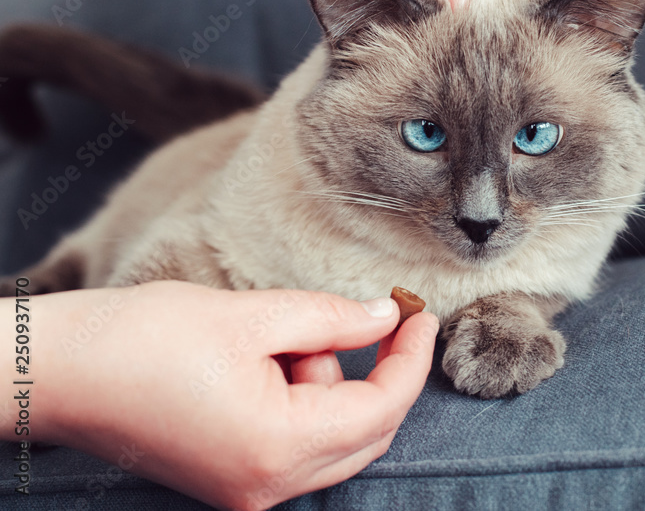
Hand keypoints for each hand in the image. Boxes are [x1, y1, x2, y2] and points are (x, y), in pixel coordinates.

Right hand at [6, 282, 437, 509]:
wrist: (60, 372)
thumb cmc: (145, 339)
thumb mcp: (253, 314)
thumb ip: (333, 319)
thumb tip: (387, 315)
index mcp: (277, 447)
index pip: (381, 409)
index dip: (411, 359)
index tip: (422, 314)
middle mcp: (267, 486)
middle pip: (366, 433)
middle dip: (377, 372)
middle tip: (375, 316)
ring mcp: (247, 491)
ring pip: (333, 436)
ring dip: (327, 381)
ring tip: (271, 338)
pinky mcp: (231, 480)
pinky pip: (298, 442)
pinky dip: (302, 399)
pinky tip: (262, 361)